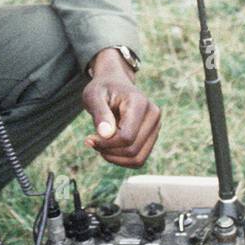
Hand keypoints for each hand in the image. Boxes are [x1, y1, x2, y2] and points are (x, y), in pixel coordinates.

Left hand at [82, 50, 160, 167]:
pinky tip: (108, 148)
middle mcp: (153, 115)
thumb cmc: (102, 89)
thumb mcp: (94, 96)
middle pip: (132, 150)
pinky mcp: (152, 137)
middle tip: (92, 141)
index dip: (106, 144)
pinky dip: (121, 160)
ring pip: (137, 159)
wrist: (114, 84)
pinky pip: (138, 159)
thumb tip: (106, 134)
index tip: (89, 138)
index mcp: (140, 103)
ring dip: (115, 158)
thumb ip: (100, 113)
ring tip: (100, 145)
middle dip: (109, 151)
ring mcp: (156, 127)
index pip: (127, 137)